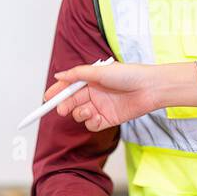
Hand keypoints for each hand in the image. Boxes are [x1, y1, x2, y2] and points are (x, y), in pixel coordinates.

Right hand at [45, 61, 196, 131]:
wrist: (150, 88)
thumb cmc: (128, 75)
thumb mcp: (99, 71)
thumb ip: (77, 75)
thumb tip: (58, 76)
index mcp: (90, 80)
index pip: (67, 87)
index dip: (56, 93)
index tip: (46, 99)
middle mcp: (93, 94)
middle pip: (71, 102)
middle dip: (65, 106)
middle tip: (62, 109)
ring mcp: (100, 107)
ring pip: (80, 115)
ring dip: (79, 114)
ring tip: (89, 110)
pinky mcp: (108, 119)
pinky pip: (92, 124)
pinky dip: (91, 122)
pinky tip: (97, 117)